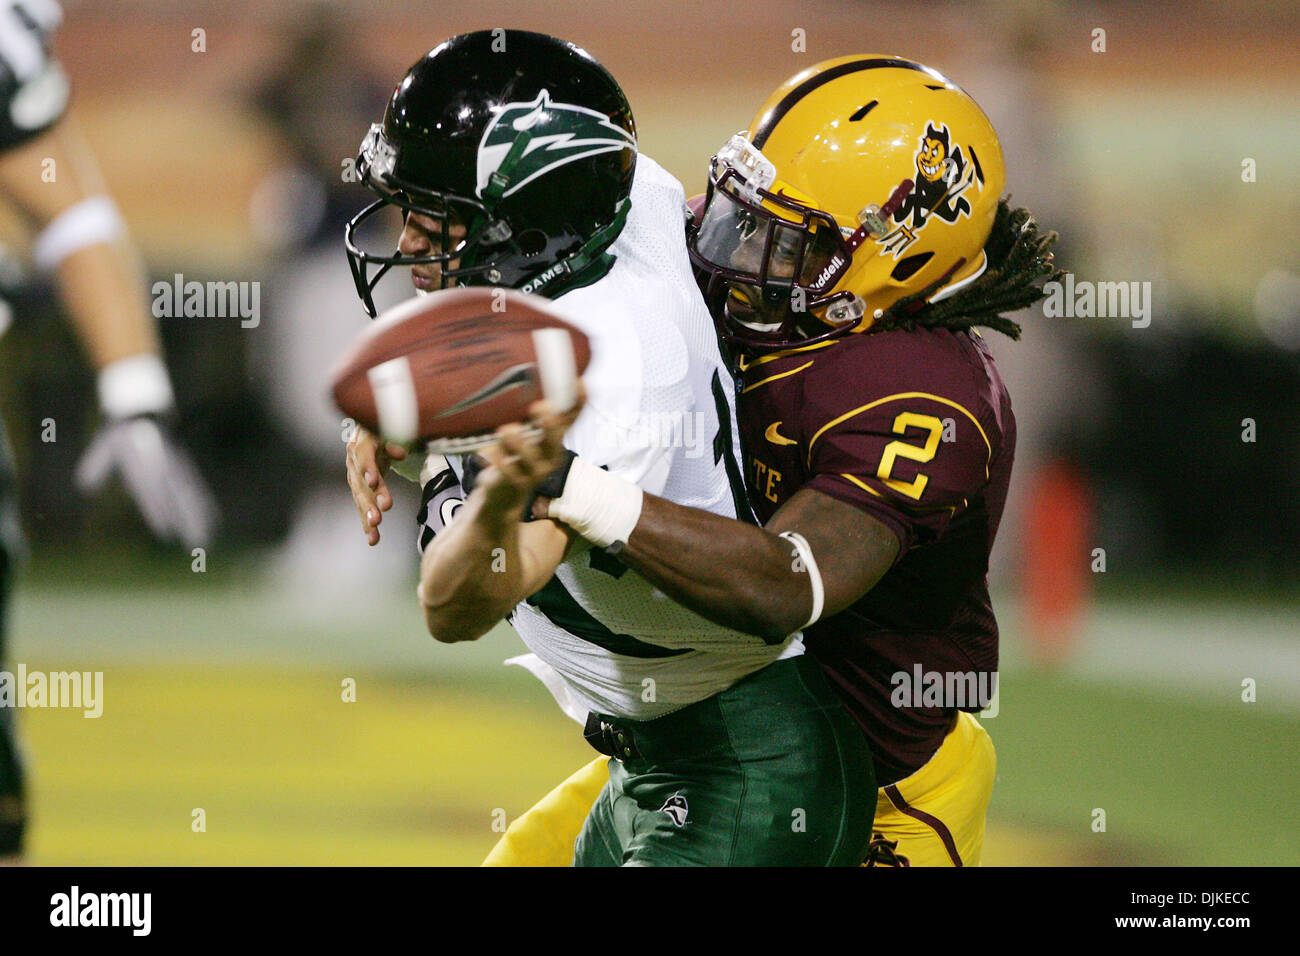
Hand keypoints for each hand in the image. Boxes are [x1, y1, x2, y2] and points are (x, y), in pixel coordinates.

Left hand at [75, 414, 218, 548]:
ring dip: (200, 520)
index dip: (159, 511)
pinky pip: (196, 492)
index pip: (154, 491)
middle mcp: (167, 468)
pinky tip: (211, 522)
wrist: (145, 413)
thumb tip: (85, 487)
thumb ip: (96, 463)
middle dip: (187, 522)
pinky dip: (204, 508)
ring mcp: (178, 470)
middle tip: (195, 544)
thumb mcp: (105, 444)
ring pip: (192, 498)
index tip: (165, 531)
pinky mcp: (184, 472)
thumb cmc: (121, 433)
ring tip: (205, 541)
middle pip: (180, 498)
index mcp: (148, 462)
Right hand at [345, 424, 408, 545]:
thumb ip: (394, 440)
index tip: (373, 482)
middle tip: (378, 517)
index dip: (368, 469)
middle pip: (361, 484)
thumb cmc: (380, 429)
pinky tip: (372, 538)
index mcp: (360, 445)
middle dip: (369, 501)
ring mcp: (355, 477)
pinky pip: (362, 507)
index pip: (364, 458)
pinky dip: (367, 523)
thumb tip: (401, 453)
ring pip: (360, 499)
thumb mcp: (388, 429)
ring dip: (367, 515)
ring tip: (375, 530)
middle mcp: (354, 463)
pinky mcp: (358, 489)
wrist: (364, 431)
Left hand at [476, 384, 584, 518]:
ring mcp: (536, 470)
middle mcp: (550, 454)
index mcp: (554, 437)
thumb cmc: (514, 454)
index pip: (570, 418)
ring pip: (531, 456)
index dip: (577, 402)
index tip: (579, 382)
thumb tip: (516, 369)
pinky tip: (489, 452)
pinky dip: (500, 461)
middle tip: (538, 407)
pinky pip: (510, 472)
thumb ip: (524, 411)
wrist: (503, 494)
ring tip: (506, 430)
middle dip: (550, 424)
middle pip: (556, 439)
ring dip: (517, 442)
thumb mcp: (524, 432)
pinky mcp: (518, 483)